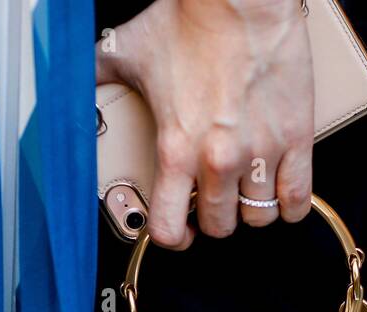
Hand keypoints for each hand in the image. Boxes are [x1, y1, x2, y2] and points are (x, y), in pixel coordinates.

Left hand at [95, 0, 314, 248]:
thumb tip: (66, 87)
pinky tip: (280, 191)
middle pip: (220, 227)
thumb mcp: (126, 52)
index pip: (170, 229)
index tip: (180, 229)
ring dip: (250, 208)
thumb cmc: (189, 20)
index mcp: (176, 149)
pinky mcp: (296, 140)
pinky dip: (290, 204)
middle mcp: (218, 160)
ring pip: (259, 217)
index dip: (174, 236)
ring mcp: (262, 153)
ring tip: (245, 188)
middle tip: (213, 197)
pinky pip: (299, 200)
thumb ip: (96, 78)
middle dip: (214, 217)